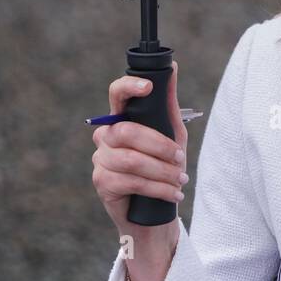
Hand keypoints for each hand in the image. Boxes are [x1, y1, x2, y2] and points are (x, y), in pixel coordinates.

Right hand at [92, 61, 187, 280]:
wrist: (154, 213)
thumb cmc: (162, 168)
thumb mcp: (172, 135)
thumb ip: (168, 105)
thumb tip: (172, 67)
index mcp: (122, 119)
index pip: (116, 94)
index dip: (128, 87)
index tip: (148, 86)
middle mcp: (106, 135)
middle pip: (128, 131)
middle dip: (160, 146)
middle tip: (180, 159)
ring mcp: (100, 158)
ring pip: (131, 159)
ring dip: (162, 172)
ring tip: (180, 180)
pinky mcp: (101, 182)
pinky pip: (130, 181)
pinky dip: (157, 188)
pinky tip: (172, 194)